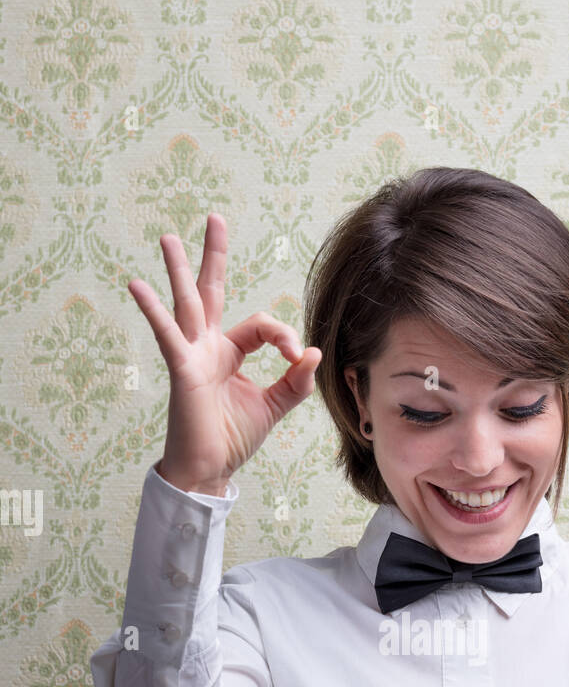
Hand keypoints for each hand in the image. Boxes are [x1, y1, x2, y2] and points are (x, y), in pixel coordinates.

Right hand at [127, 212, 320, 494]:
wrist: (210, 469)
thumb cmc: (234, 438)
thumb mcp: (273, 406)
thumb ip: (294, 381)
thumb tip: (312, 352)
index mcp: (230, 353)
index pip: (261, 326)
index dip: (282, 335)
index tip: (295, 358)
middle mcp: (208, 347)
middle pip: (211, 292)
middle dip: (214, 256)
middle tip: (215, 218)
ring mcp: (192, 355)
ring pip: (187, 304)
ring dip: (179, 270)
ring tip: (168, 237)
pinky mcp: (181, 369)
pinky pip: (167, 335)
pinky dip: (153, 311)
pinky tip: (137, 285)